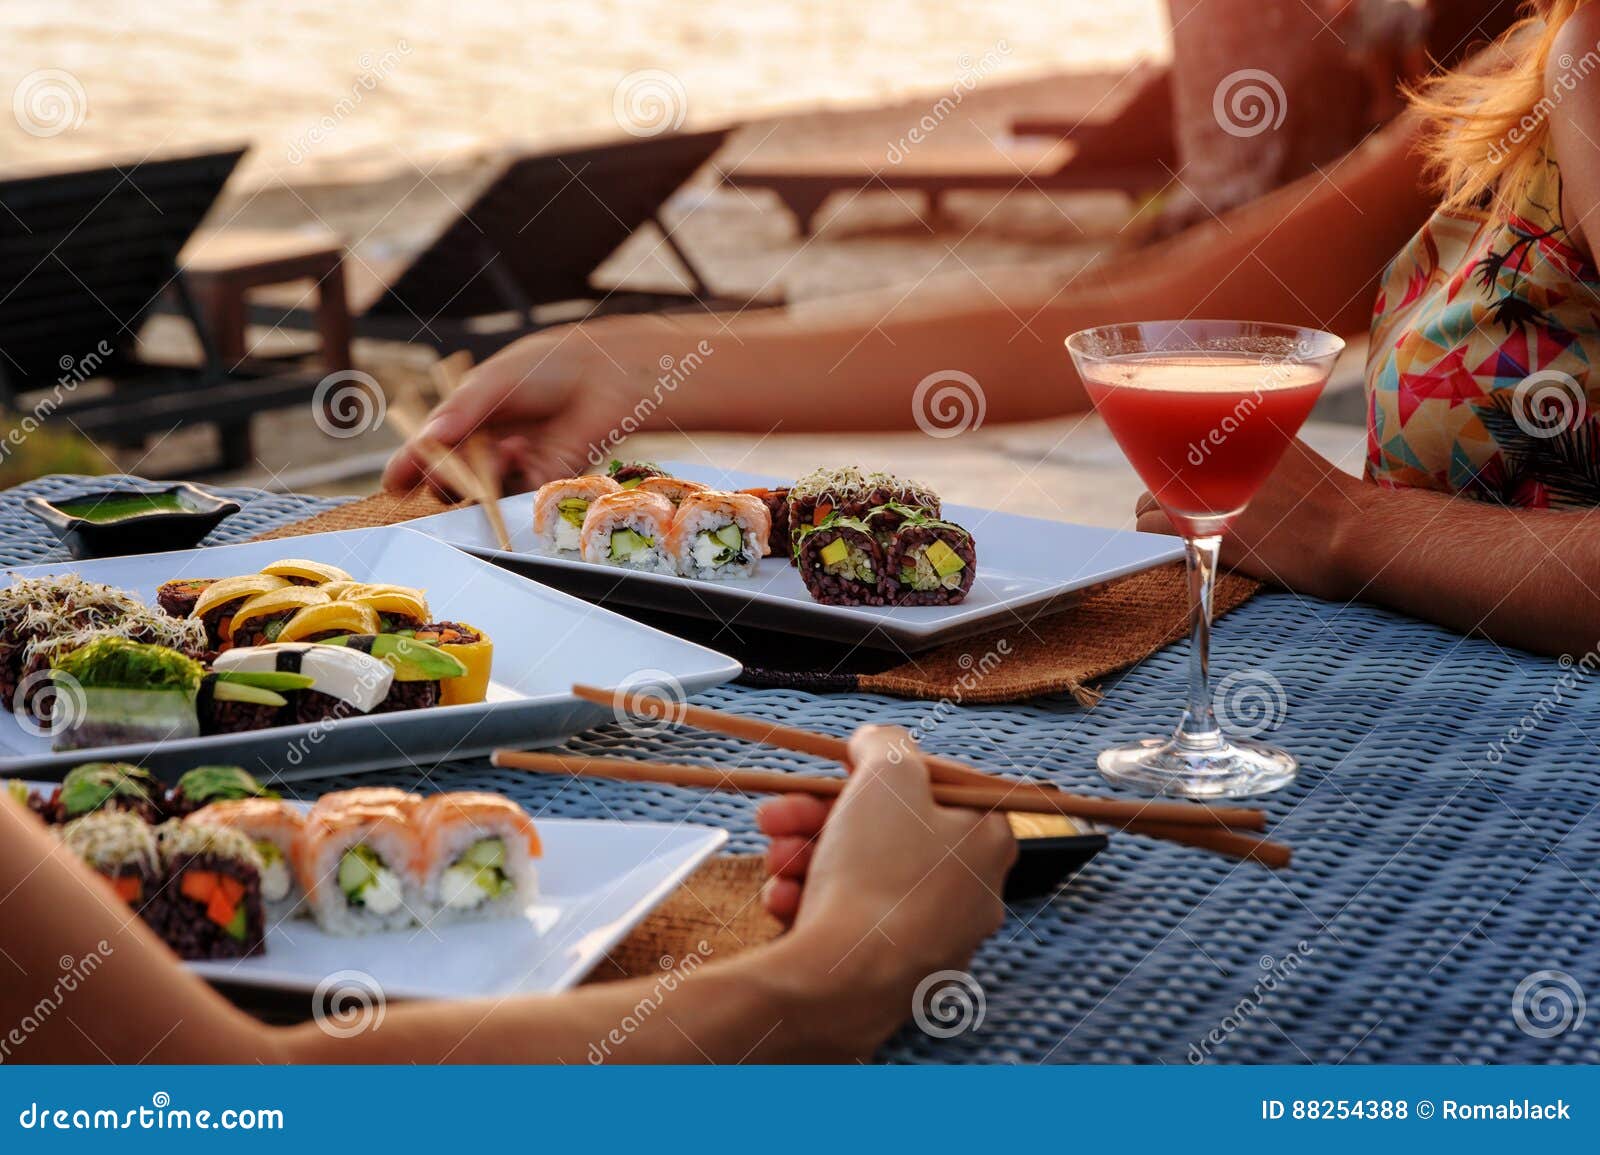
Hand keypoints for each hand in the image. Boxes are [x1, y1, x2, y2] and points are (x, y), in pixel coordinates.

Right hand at [381, 318, 661, 495]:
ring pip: (482, 494)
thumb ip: (462, 409)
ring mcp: (513, 469)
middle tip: (442, 478)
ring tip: (498, 452)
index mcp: (465, 421)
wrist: (603, 377)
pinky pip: (519, 498)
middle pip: (450, 479)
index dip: (409, 468)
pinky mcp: (542, 484)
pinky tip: (522, 455)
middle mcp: (485, 449)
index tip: (395, 486)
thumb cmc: (546, 367)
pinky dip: (515, 484)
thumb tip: (430, 436)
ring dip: (480, 483)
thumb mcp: (495, 381)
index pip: (428, 450)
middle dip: (443, 482)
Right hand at [756, 726, 1015, 987]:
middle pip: (890, 833)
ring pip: (862, 877)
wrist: (844, 982)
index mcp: (988, 841)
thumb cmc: (877, 870)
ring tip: (775, 859)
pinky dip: (812, 904)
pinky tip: (782, 900)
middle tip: (780, 813)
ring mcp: (934, 940)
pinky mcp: (894, 976)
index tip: (844, 769)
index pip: (942, 786)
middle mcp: (972, 893)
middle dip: (823, 817)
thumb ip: (886, 743)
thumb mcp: (886, 773)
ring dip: (808, 857)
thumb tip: (877, 741)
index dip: (887, 770)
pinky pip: (850, 923)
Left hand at [1135, 438, 1368, 600]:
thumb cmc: (1336, 504)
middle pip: (1158, 463)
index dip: (1181, 458)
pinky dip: (1155, 537)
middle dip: (1168, 486)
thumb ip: (1260, 447)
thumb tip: (1239, 461)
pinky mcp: (1193, 524)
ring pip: (1148, 496)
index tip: (1191, 476)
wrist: (1352, 534)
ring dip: (1160, 512)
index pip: (1180, 431)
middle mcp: (1212, 448)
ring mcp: (1200, 485)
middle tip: (1186, 506)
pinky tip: (1176, 545)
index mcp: (1240, 422)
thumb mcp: (1296, 453)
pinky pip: (1148, 526)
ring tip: (1181, 527)